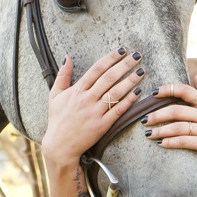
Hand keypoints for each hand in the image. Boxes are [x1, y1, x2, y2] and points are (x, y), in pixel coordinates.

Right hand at [42, 47, 145, 166]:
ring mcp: (95, 112)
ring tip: (141, 71)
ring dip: (130, 81)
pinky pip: (118, 110)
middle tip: (137, 56)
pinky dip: (128, 101)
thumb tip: (66, 56)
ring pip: (115, 93)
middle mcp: (87, 99)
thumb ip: (62, 75)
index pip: (97, 69)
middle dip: (125, 65)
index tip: (122, 50)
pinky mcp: (102, 125)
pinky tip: (138, 92)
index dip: (110, 58)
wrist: (60, 146)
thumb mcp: (55, 95)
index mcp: (77, 90)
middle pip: (109, 78)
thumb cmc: (58, 120)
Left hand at [141, 74, 196, 176]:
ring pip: (179, 127)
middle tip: (144, 119)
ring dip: (161, 130)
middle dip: (158, 115)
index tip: (153, 93)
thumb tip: (196, 76)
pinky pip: (184, 141)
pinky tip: (160, 143)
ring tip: (148, 134)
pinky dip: (170, 142)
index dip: (169, 89)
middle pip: (178, 111)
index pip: (186, 91)